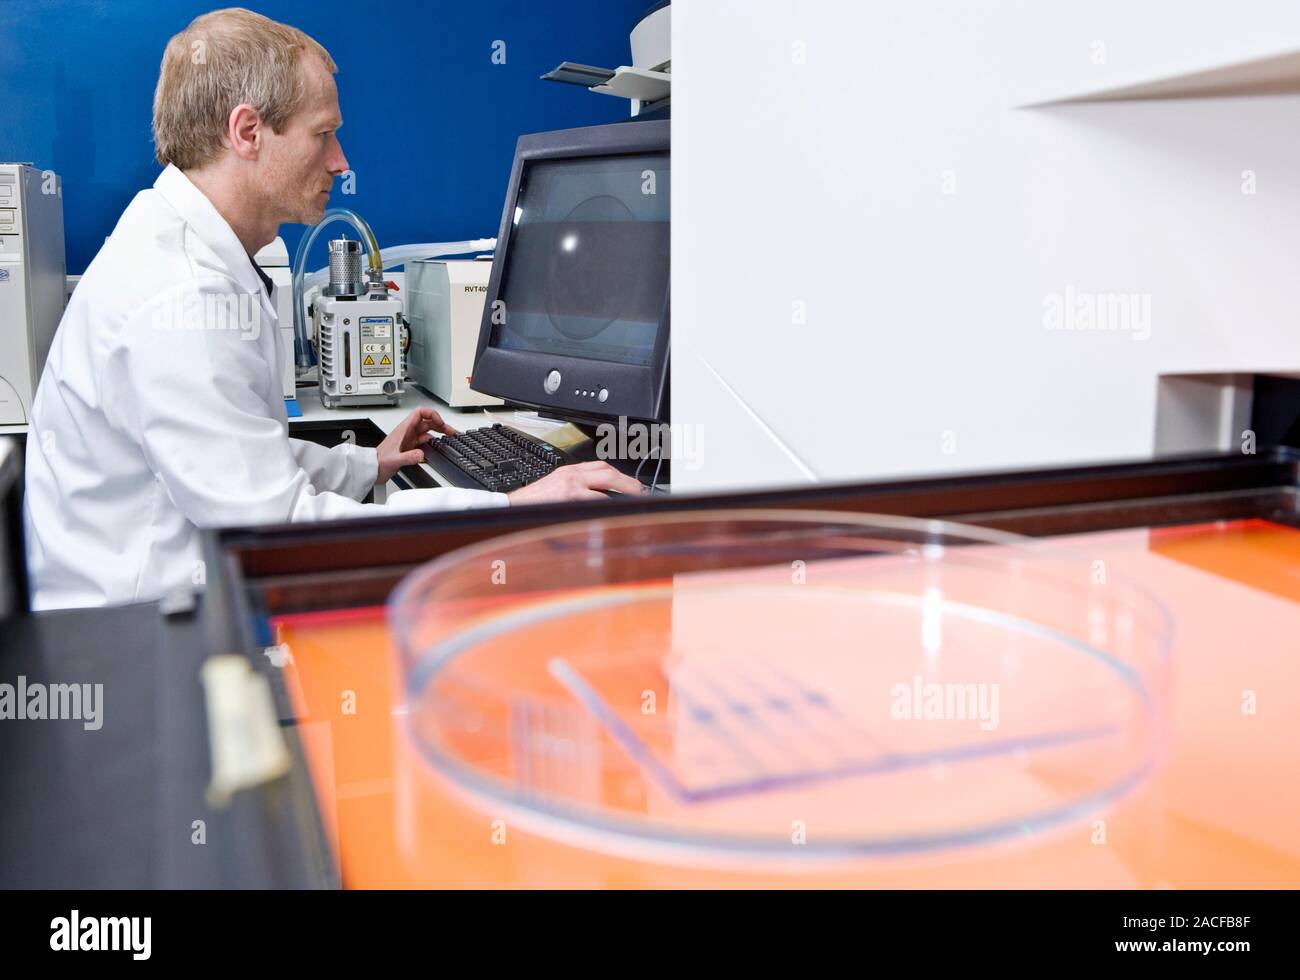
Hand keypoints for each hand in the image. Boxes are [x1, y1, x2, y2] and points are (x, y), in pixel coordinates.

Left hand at [375, 407, 455, 484]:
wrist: (372, 469)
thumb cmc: (379, 461)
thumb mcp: (394, 460)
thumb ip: (408, 457)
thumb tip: (421, 454)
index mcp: (404, 430)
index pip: (420, 413)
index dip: (432, 415)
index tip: (440, 423)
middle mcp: (407, 432)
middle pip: (427, 422)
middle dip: (440, 424)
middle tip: (450, 431)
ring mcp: (408, 440)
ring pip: (426, 431)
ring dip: (438, 432)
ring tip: (448, 436)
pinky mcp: (409, 448)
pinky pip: (424, 441)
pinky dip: (432, 442)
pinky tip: (437, 447)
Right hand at [507, 461, 645, 503]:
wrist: (510, 507)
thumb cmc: (531, 503)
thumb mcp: (554, 490)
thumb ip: (574, 490)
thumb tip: (596, 500)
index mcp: (568, 471)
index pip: (600, 466)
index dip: (618, 474)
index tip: (629, 483)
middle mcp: (571, 474)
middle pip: (607, 470)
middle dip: (627, 480)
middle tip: (640, 491)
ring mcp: (571, 484)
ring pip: (606, 481)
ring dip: (624, 490)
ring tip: (635, 499)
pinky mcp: (568, 496)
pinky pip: (595, 498)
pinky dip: (609, 503)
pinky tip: (618, 508)